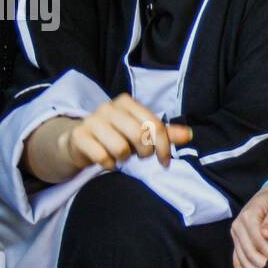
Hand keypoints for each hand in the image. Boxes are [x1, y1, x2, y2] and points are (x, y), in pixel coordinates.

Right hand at [21, 95, 192, 183]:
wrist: (78, 142)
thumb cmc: (115, 136)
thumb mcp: (140, 132)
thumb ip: (164, 134)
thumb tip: (189, 135)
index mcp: (127, 103)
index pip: (155, 125)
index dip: (164, 147)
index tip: (165, 161)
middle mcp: (108, 108)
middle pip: (140, 136)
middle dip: (144, 153)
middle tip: (139, 156)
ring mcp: (92, 121)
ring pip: (121, 148)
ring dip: (125, 159)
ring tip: (120, 156)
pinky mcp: (79, 137)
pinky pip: (103, 157)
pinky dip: (109, 164)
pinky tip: (107, 161)